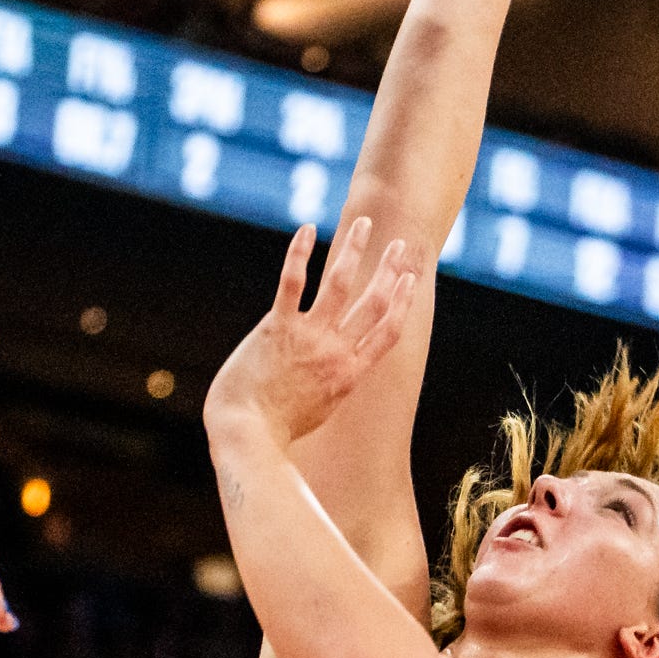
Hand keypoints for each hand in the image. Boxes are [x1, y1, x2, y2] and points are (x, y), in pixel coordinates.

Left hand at [205, 218, 417, 454]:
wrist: (247, 435)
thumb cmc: (276, 430)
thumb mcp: (319, 411)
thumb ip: (332, 385)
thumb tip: (337, 375)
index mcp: (349, 374)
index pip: (388, 331)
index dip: (403, 301)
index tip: (410, 279)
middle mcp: (335, 352)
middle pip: (373, 302)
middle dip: (389, 269)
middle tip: (399, 244)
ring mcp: (308, 337)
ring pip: (340, 283)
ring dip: (354, 249)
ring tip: (363, 223)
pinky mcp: (276, 327)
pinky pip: (293, 282)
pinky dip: (300, 253)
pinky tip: (307, 229)